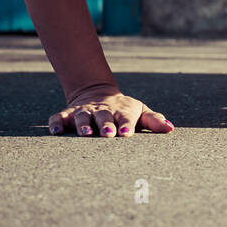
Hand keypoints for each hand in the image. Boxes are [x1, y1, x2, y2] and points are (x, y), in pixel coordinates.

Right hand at [48, 83, 174, 136]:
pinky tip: (56, 132)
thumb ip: (154, 120)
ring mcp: (84, 112)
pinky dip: (56, 123)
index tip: (126, 134)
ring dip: (83, 125)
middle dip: (106, 125)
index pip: (126, 118)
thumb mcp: (140, 111)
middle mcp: (102, 111)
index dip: (126, 125)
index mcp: (121, 111)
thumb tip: (171, 128)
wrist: (97, 92)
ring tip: (85, 134)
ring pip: (82, 117)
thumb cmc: (123, 109)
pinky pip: (59, 117)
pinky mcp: (68, 114)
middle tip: (108, 134)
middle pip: (104, 117)